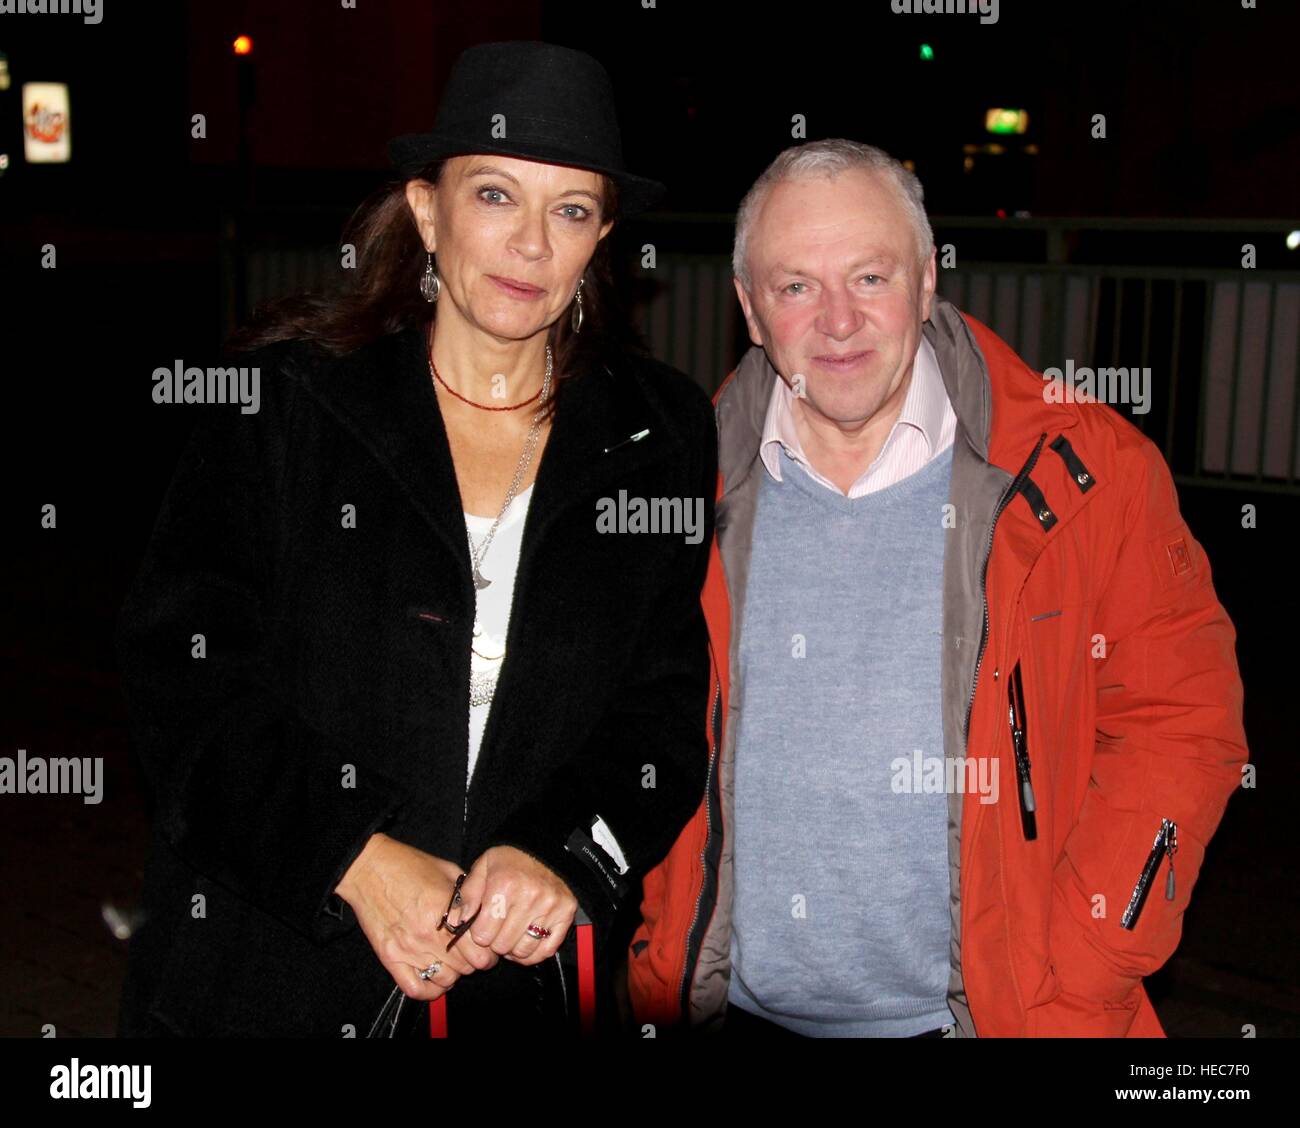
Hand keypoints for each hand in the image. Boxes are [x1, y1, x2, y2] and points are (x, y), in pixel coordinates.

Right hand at [335, 833, 500, 1000]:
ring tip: (453, 961)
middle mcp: (430, 935)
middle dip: (476, 960)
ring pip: (447, 980)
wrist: (369, 868)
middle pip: (468, 967)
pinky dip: (430, 990)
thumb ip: (469, 893)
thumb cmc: (409, 865)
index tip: (488, 943)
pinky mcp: (390, 958)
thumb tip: (485, 909)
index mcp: (448, 912)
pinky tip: (435, 978)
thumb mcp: (447, 870)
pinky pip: (416, 989)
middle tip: (472, 952)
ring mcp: (409, 950)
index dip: (490, 947)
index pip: (482, 948)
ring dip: (455, 973)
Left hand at [458, 846, 577, 965]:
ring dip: (513, 948)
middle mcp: (530, 897)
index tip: (481, 926)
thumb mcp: (483, 867)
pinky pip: (547, 950)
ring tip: (510, 934)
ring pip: (524, 951)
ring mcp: (551, 907)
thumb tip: (459, 921)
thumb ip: (468, 894)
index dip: (478, 934)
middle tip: (496, 930)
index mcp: (505, 885)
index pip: (483, 935)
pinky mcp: (566, 914)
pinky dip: (533, 953)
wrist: (544, 849)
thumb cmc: (510, 860)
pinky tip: (525, 941)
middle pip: (503, 945)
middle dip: (495, 941)